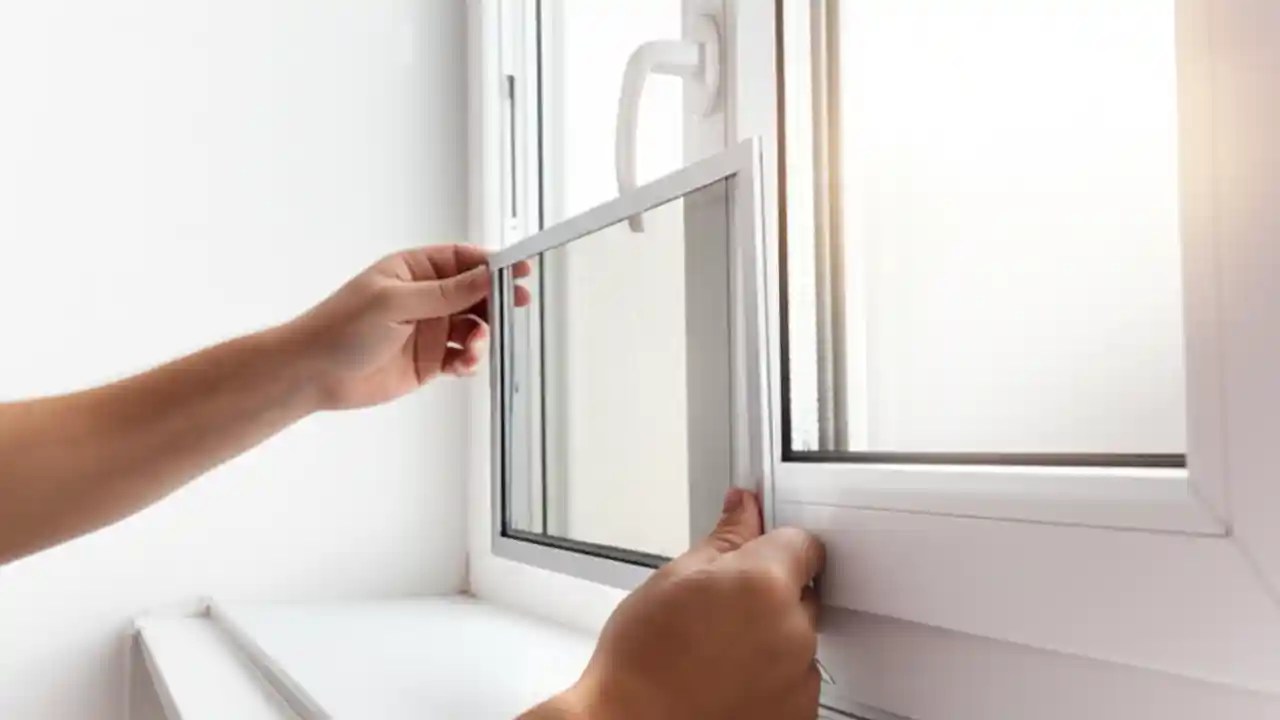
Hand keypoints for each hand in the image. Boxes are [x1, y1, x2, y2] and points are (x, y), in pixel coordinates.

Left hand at [285, 244, 528, 409]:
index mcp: (414, 270)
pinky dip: (470, 360)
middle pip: (476, 292)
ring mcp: (428, 329)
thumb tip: (487, 275)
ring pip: (474, 326)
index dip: (492, 263)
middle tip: (516, 304)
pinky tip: (463, 364)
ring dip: (483, 335)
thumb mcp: (396, 302)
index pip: (463, 259)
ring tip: (474, 345)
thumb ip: (446, 292)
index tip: (518, 269)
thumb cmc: (340, 327)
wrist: (313, 374)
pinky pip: (463, 357)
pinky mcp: (429, 361)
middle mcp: (425, 298)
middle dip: (497, 299)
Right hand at [526, 490, 824, 719]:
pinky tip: (727, 680)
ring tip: (716, 652)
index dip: (776, 545)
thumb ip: (724, 539)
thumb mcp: (673, 579)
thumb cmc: (640, 665)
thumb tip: (743, 509)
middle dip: (770, 593)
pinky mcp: (799, 712)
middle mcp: (793, 629)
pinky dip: (772, 677)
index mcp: (764, 584)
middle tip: (720, 609)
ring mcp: (800, 677)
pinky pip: (796, 680)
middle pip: (801, 593)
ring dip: (771, 638)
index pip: (803, 543)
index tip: (759, 551)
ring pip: (797, 638)